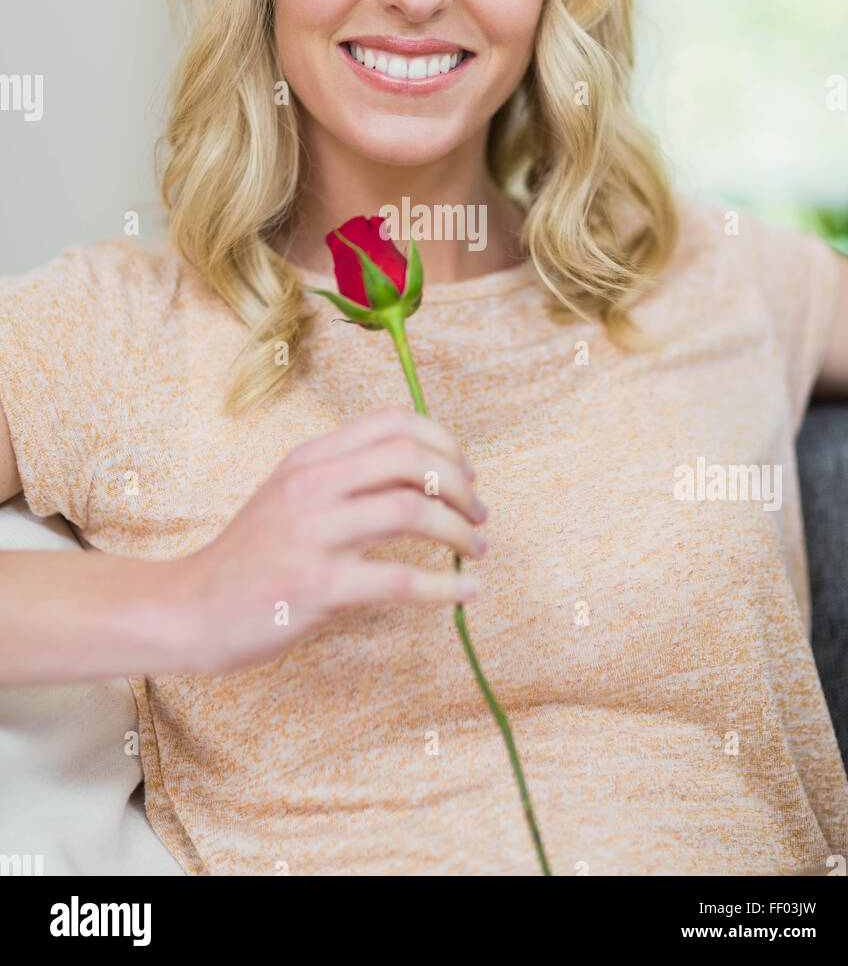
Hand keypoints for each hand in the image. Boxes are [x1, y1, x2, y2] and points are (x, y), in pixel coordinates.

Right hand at [177, 404, 486, 673]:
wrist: (188, 608)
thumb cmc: (249, 556)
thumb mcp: (288, 494)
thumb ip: (342, 474)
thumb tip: (418, 469)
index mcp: (310, 458)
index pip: (393, 420)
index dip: (444, 441)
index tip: (464, 473)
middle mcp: (313, 484)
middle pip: (410, 457)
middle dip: (460, 483)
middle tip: (478, 513)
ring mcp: (314, 534)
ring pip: (411, 510)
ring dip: (460, 530)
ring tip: (477, 548)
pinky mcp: (318, 586)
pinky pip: (400, 580)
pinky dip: (446, 586)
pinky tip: (468, 591)